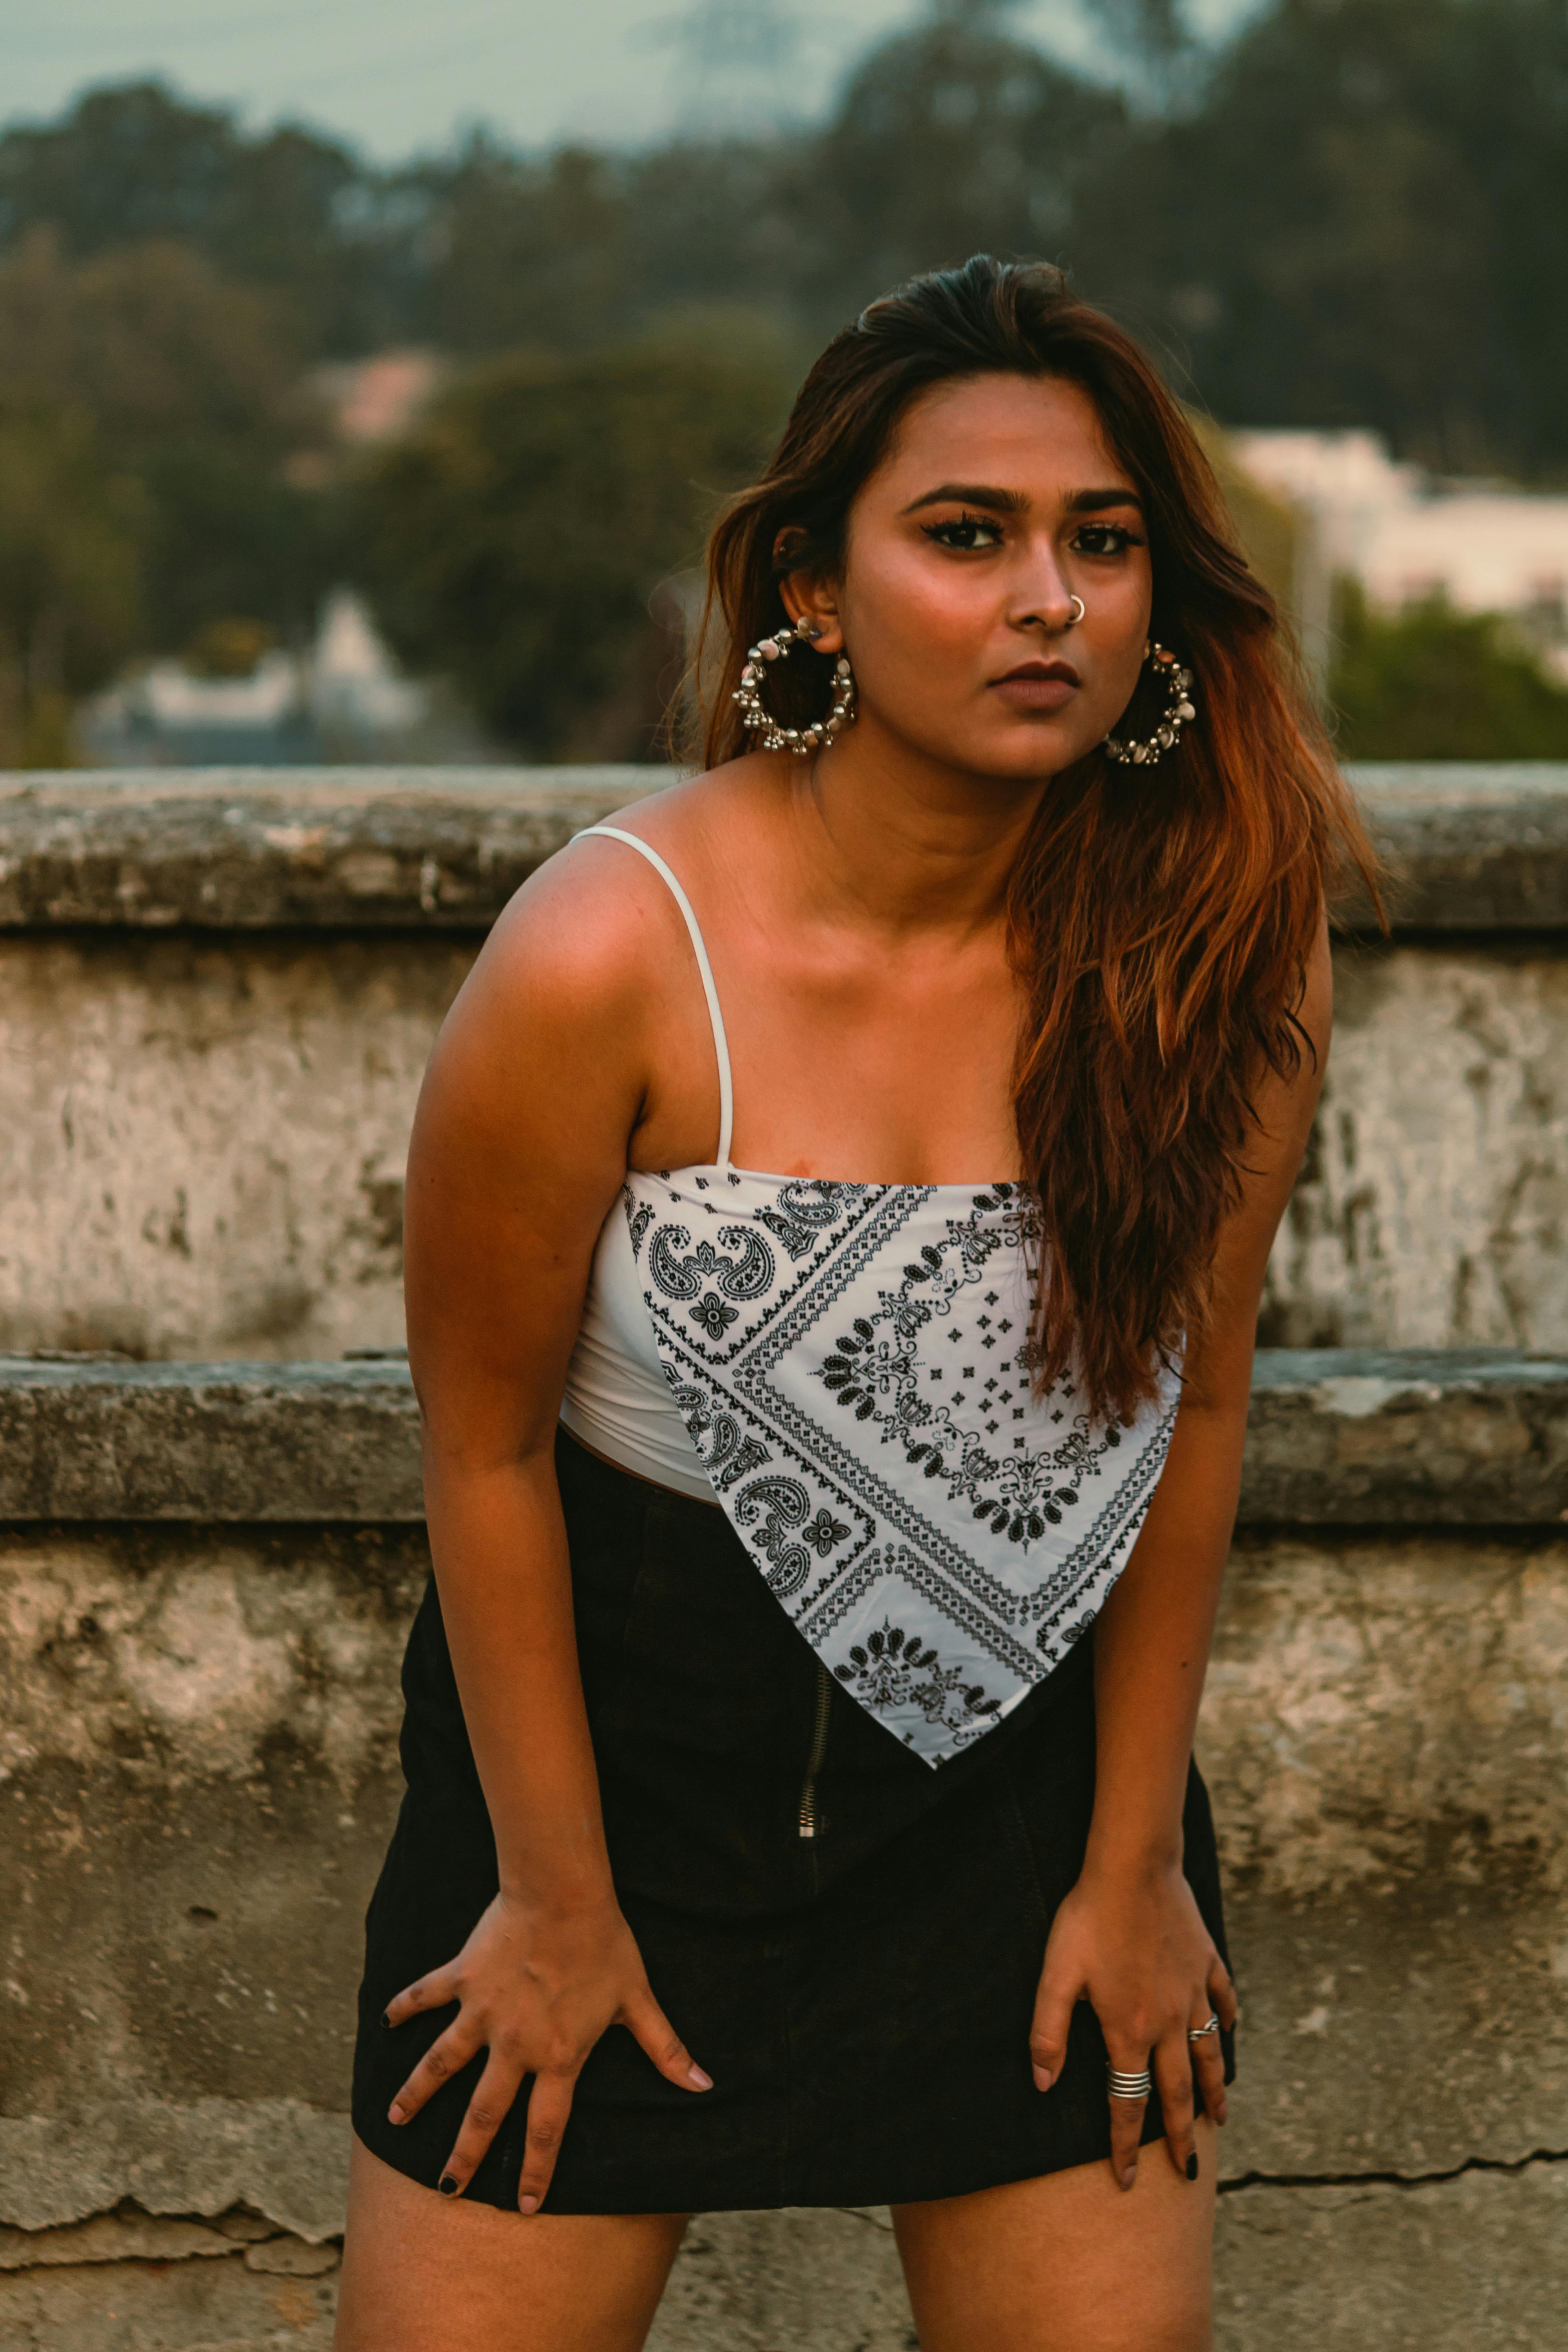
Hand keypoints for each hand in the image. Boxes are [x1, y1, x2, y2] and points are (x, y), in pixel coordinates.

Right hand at [382, 1890, 711, 2211]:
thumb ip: (665, 2048)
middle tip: (445, 2188)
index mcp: (558, 2057)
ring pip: (441, 2064)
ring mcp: (483, 2013)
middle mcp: (513, 2045)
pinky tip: (385, 2022)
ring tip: (394, 2120)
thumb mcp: (638, 2000)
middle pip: (484, 2113)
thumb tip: (704, 2084)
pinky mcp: (463, 1977)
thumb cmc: (605, 1944)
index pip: (545, 2129)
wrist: (563, 1895)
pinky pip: (426, 1997)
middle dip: (463, 2156)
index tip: (522, 2206)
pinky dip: (404, 2008)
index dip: (535, 2170)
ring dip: (416, 2093)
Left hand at [1028, 1861, 1236, 2189]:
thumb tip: (1042, 2082)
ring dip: (1213, 2092)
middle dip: (1183, 2138)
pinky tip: (1228, 2034)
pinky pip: (1223, 2000)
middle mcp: (1168, 2022)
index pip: (1128, 2103)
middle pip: (1178, 2093)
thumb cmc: (1089, 1919)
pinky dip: (1228, 2022)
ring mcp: (1192, 1993)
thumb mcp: (1056, 1976)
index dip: (1126, 2145)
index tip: (1129, 2180)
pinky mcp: (1205, 1962)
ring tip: (1220, 2120)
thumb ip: (1048, 2032)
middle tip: (1189, 2171)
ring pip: (1209, 2055)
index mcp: (1129, 2031)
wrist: (1134, 1869)